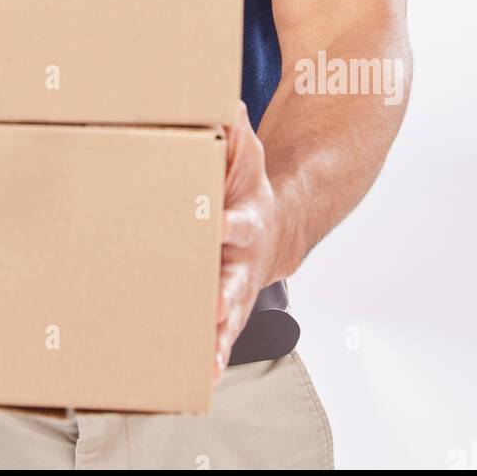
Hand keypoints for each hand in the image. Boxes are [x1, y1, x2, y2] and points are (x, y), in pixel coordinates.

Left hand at [213, 100, 279, 381]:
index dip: (227, 222)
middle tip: (216, 305)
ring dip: (219, 337)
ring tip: (207, 358)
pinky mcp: (227, 309)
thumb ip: (231, 128)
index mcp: (245, 217)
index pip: (236, 220)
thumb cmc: (247, 186)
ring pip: (230, 316)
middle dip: (226, 292)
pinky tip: (202, 378)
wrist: (273, 224)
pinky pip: (219, 337)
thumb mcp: (243, 152)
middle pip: (236, 278)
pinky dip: (213, 357)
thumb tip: (221, 97)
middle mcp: (244, 258)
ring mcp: (238, 287)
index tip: (217, 224)